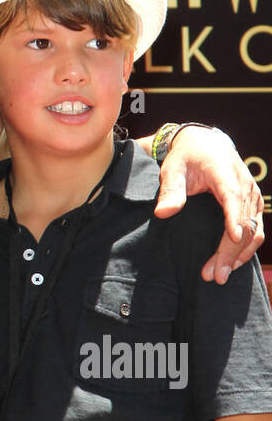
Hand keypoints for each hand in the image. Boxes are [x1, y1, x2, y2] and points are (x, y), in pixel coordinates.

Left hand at [154, 126, 263, 282]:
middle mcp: (245, 185)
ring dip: (239, 256)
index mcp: (225, 173)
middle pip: (245, 222)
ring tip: (218, 275)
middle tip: (214, 276)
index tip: (233, 239)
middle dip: (230, 251)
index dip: (234, 219)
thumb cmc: (187, 158)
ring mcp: (253, 196)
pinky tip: (230, 265)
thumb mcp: (172, 169)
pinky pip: (256, 231)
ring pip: (254, 231)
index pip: (233, 197)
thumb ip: (170, 190)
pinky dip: (245, 250)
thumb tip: (163, 213)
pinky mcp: (253, 206)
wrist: (205, 145)